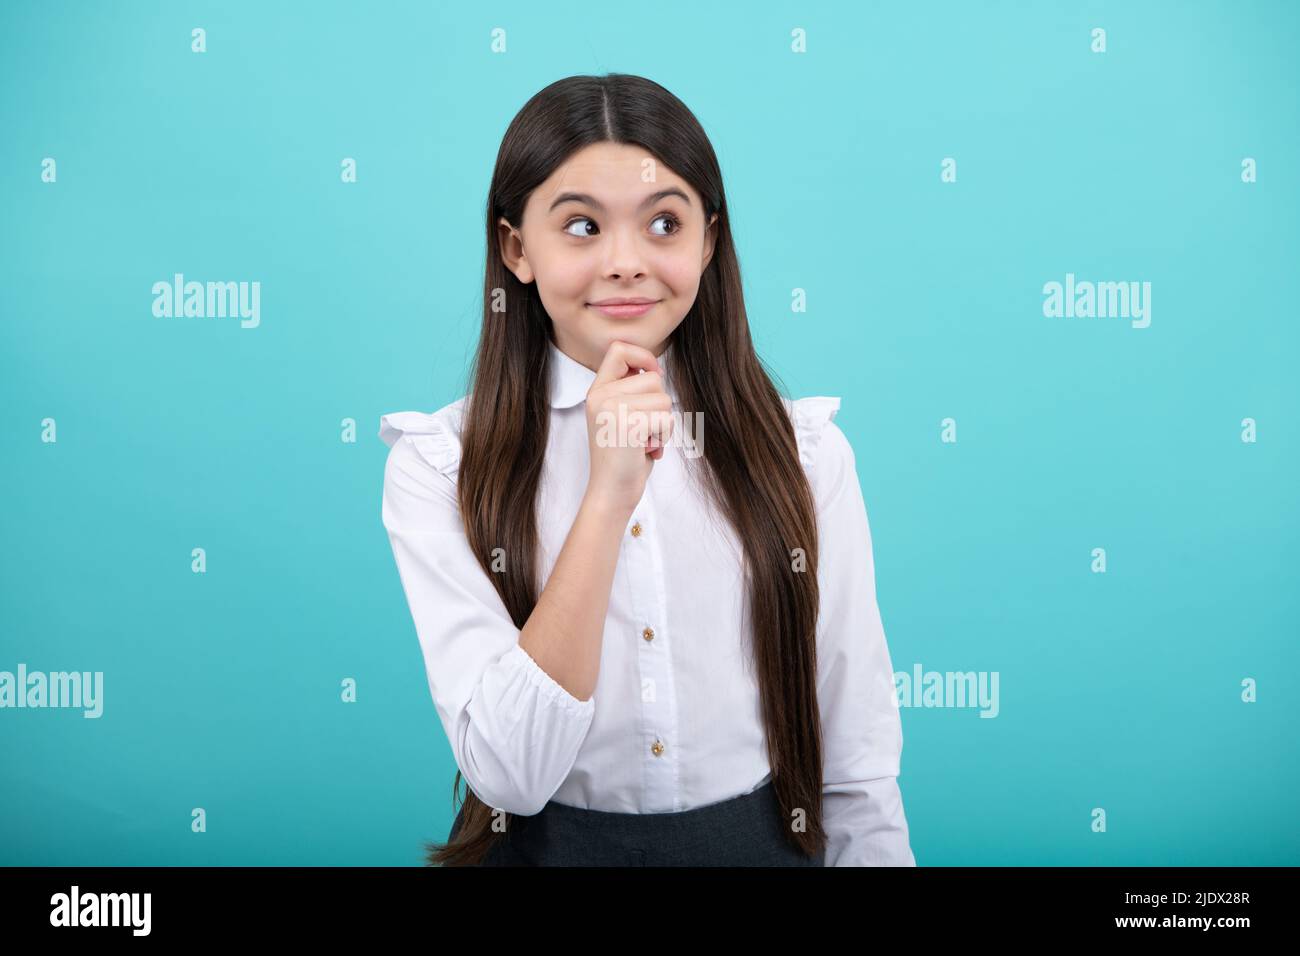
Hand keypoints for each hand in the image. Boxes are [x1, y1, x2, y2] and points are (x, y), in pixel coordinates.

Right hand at [583, 340, 675, 514]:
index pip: (619, 349)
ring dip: (663, 424)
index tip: (653, 375)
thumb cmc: (623, 456)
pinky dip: (664, 436)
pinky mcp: (628, 424)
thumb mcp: (620, 416)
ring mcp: (612, 409)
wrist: (611, 491)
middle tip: (644, 430)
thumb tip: (653, 370)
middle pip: (653, 379)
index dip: (643, 357)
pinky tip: (648, 450)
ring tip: (645, 441)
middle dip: (659, 406)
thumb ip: (629, 392)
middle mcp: (600, 396)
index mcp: (597, 391)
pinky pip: (666, 418)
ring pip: (663, 399)